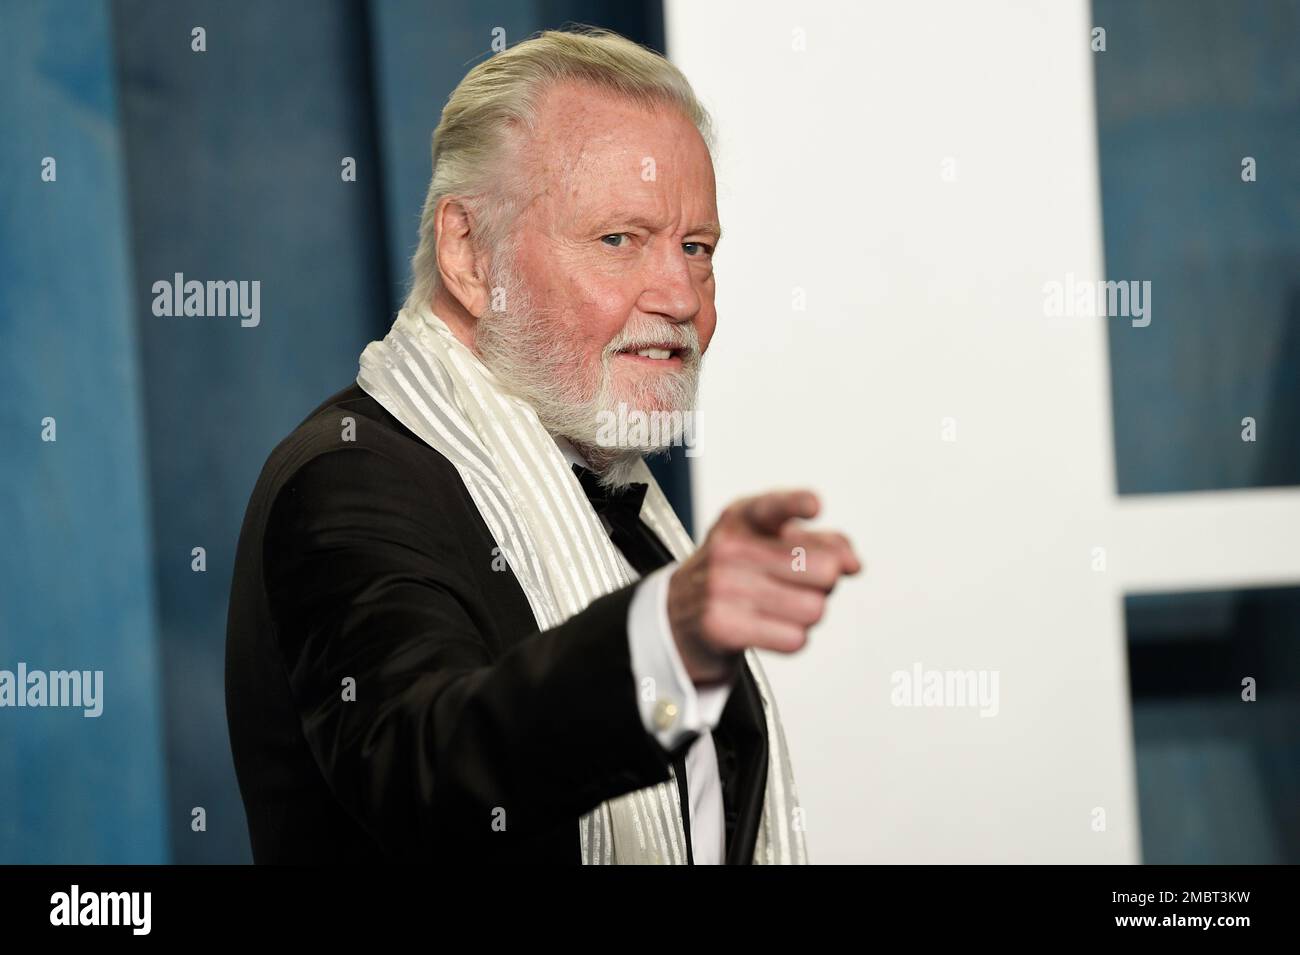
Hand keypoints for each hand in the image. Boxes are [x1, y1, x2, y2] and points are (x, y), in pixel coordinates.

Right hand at [666, 490, 861, 684]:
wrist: (679, 615)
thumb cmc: (736, 573)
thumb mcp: (770, 542)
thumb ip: (823, 542)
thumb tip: (852, 564)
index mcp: (742, 518)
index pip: (775, 505)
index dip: (797, 504)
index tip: (814, 506)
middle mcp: (729, 548)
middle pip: (823, 570)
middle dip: (825, 583)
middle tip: (799, 583)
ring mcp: (722, 587)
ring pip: (814, 608)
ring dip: (809, 613)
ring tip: (780, 606)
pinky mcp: (722, 626)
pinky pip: (795, 638)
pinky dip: (791, 637)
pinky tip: (768, 627)